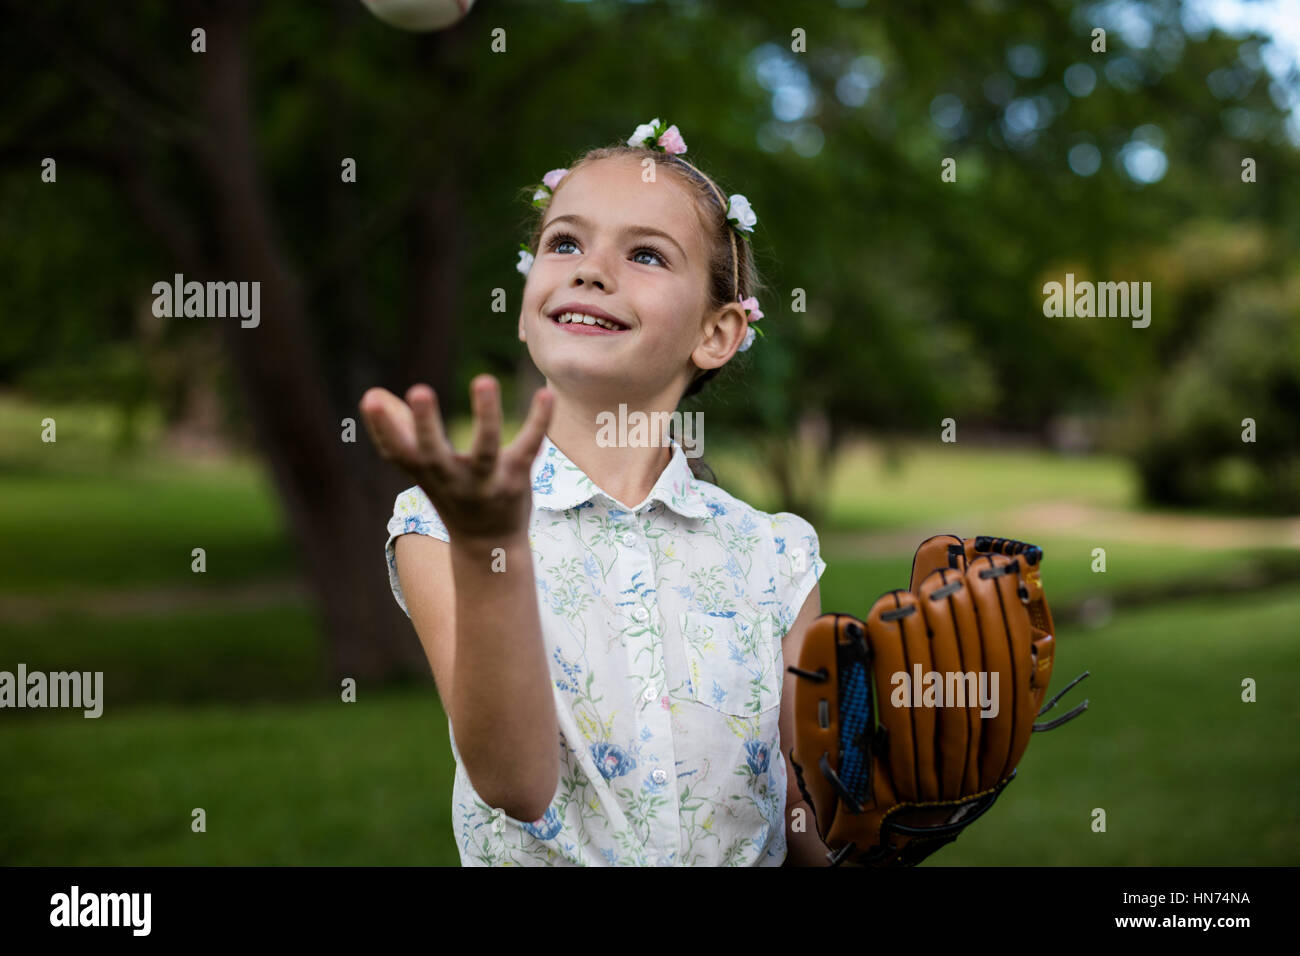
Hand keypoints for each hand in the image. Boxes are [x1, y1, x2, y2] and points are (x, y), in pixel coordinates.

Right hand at [358, 375, 553, 542]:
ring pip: (484, 450)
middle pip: (434, 454)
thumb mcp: (422, 467)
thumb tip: (371, 395)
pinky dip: (538, 422)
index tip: (369, 398)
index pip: (396, 452)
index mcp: (424, 473)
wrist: (489, 545)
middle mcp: (451, 479)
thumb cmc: (451, 493)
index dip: (382, 427)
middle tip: (418, 391)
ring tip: (483, 379)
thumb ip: (399, 432)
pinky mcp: (516, 479)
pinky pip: (529, 447)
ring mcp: (485, 482)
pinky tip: (545, 396)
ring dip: (484, 415)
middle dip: (425, 424)